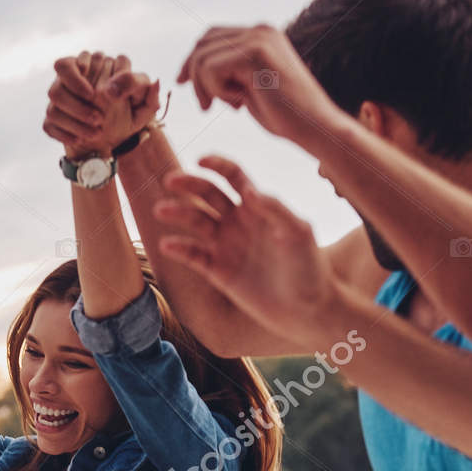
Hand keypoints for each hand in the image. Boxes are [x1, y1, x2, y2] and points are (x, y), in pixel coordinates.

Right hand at [44, 52, 160, 156]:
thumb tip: (153, 82)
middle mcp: (74, 76)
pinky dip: (64, 132)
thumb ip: (150, 93)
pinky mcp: (52, 117)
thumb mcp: (143, 109)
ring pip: (54, 94)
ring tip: (95, 132)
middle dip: (81, 97)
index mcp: (96, 65)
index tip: (102, 95)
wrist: (111, 143)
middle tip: (99, 118)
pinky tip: (80, 141)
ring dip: (74, 115)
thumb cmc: (128, 119)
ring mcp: (60, 95)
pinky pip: (50, 120)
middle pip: (62, 72)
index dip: (90, 73)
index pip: (84, 58)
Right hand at [153, 155, 338, 349]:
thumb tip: (250, 191)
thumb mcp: (298, 233)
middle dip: (189, 185)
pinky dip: (179, 248)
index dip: (217, 165)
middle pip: (208, 194)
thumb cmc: (309, 268)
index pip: (233, 177)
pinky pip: (194, 255)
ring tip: (162, 210)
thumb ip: (276, 209)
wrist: (306, 310)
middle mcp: (239, 222)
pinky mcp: (219, 271)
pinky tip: (167, 244)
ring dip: (178, 213)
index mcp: (258, 207)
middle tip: (170, 181)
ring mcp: (227, 246)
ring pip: (196, 221)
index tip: (200, 160)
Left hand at [177, 25, 345, 151]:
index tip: (184, 83)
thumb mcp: (252, 87)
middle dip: (195, 76)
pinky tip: (239, 103)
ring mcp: (258, 38)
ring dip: (208, 88)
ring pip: (203, 58)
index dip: (193, 60)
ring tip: (232, 105)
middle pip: (203, 43)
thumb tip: (200, 68)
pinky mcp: (255, 53)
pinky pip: (211, 69)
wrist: (316, 127)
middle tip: (206, 106)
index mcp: (261, 35)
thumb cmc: (287, 116)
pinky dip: (217, 91)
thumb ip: (232, 72)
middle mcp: (260, 30)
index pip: (211, 36)